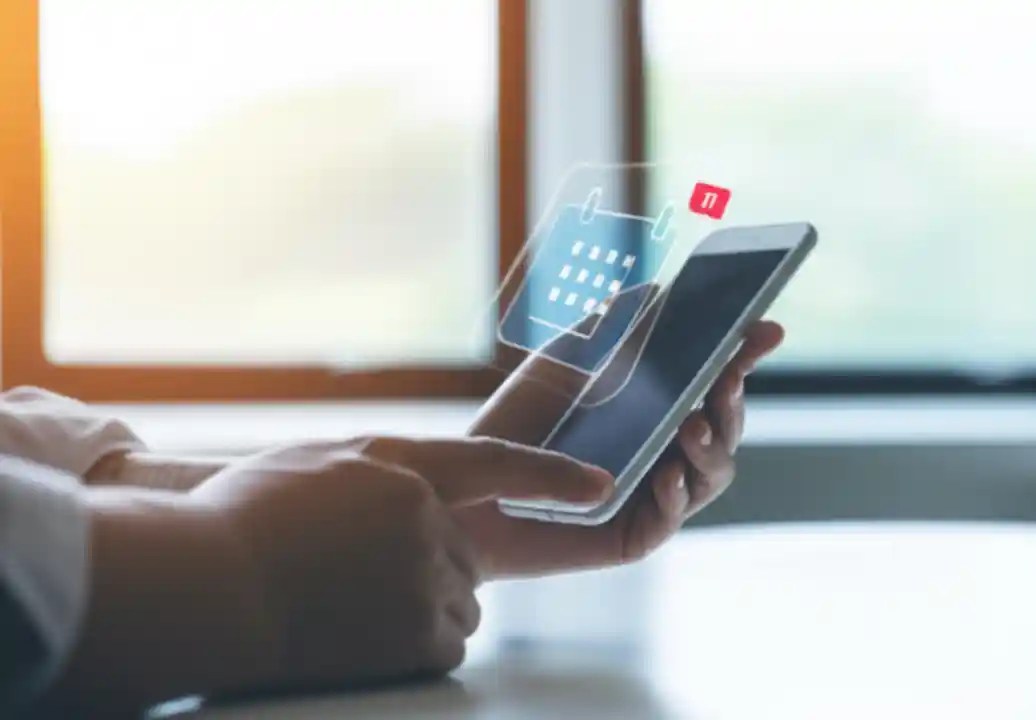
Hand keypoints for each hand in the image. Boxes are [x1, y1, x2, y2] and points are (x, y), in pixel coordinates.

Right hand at [51, 437, 609, 713]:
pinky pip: (444, 640)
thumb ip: (385, 471)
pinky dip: (411, 643)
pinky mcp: (423, 636)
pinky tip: (357, 631)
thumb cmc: (244, 521)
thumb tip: (418, 494)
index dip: (554, 475)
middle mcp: (429, 520)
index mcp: (405, 469)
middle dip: (430, 565)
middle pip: (466, 555)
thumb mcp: (320, 462)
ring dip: (421, 606)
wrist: (207, 588)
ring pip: (458, 600)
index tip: (602, 484)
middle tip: (358, 573)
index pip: (500, 465)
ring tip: (349, 602)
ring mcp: (428, 578)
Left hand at [461, 303, 784, 577]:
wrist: (470, 487)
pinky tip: (665, 472)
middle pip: (727, 425)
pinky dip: (676, 493)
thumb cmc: (517, 422)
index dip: (745, 354)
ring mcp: (656, 493)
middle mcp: (668, 449)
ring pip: (715, 473)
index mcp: (661, 407)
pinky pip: (671, 517)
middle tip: (724, 379)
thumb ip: (610, 327)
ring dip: (713, 446)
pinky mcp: (635, 534)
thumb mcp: (563, 361)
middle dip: (733, 401)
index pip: (716, 378)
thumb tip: (659, 292)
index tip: (767, 328)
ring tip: (692, 424)